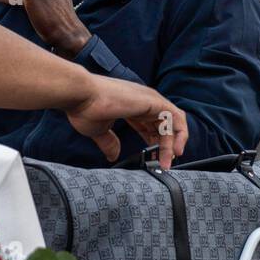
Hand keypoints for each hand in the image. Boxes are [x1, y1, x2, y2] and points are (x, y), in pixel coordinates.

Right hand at [64, 76, 188, 169]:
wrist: (80, 96)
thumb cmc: (84, 109)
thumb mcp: (99, 131)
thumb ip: (109, 142)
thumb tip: (113, 156)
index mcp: (132, 106)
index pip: (152, 124)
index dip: (156, 142)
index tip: (154, 158)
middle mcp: (144, 101)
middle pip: (165, 124)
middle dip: (167, 145)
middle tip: (163, 163)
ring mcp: (150, 100)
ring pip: (173, 122)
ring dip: (173, 143)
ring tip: (167, 162)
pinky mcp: (154, 102)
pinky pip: (175, 120)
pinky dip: (178, 135)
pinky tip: (172, 152)